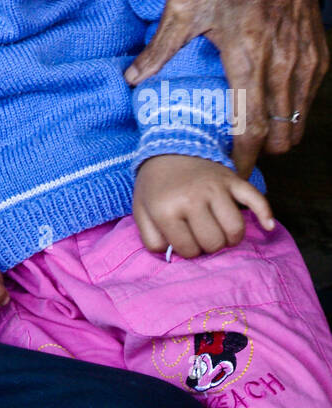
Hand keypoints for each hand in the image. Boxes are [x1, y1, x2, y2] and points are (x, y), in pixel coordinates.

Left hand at [125, 0, 328, 176]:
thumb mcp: (185, 4)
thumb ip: (161, 46)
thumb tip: (133, 78)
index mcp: (248, 56)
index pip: (251, 125)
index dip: (243, 156)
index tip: (230, 171)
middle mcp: (282, 63)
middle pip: (280, 132)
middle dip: (263, 152)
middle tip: (239, 156)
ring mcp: (304, 59)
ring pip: (298, 118)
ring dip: (280, 134)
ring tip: (256, 137)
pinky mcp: (318, 53)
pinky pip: (309, 97)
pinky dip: (295, 110)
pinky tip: (273, 107)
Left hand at [133, 154, 274, 258]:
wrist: (168, 149)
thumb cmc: (156, 187)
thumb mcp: (141, 212)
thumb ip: (152, 240)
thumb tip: (174, 258)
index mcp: (166, 209)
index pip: (189, 250)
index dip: (188, 249)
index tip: (184, 237)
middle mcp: (192, 198)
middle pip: (214, 242)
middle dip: (208, 245)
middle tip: (200, 234)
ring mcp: (215, 187)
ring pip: (235, 229)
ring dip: (230, 237)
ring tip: (220, 231)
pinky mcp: (232, 179)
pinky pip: (256, 199)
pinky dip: (265, 214)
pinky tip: (267, 226)